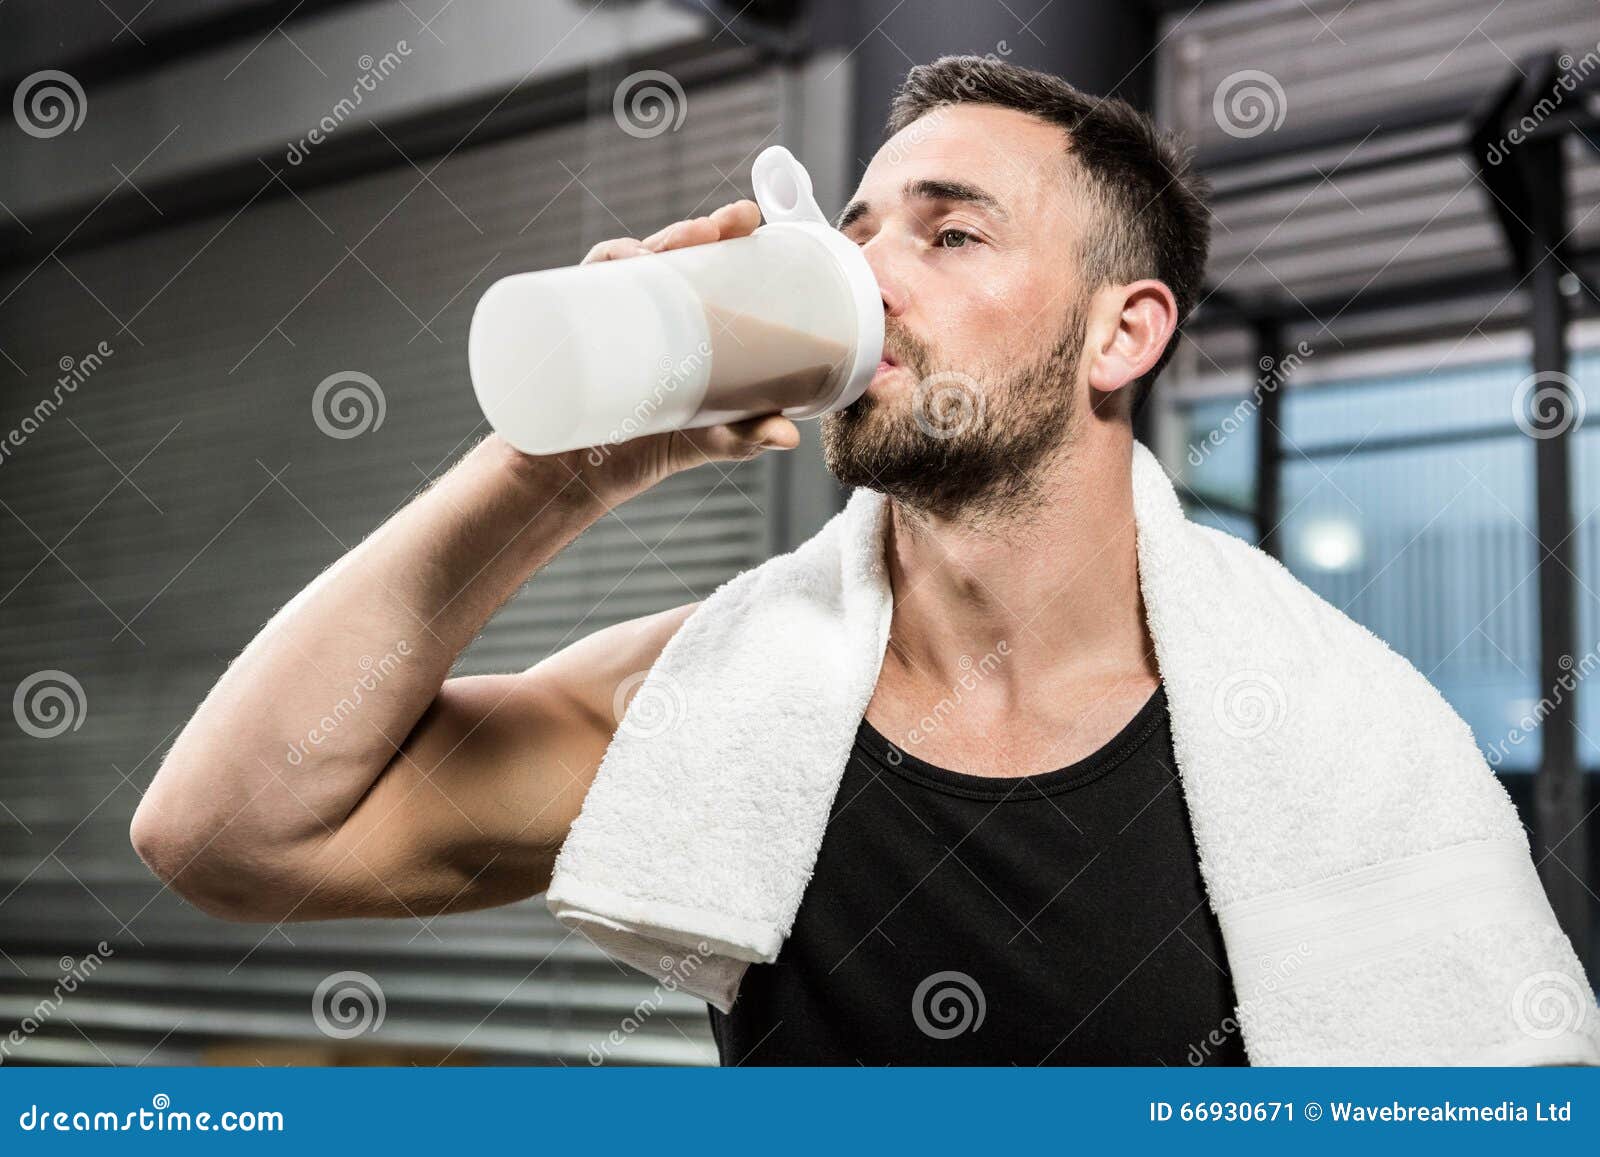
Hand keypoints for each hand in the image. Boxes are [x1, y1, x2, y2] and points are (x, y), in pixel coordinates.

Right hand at [499, 200, 801, 508]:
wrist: (583, 475)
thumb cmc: (653, 445)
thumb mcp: (711, 438)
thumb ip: (747, 436)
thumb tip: (789, 439)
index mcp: (684, 319)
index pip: (704, 262)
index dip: (723, 232)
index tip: (747, 218)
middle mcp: (645, 309)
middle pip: (667, 252)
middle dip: (692, 231)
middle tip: (720, 228)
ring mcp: (608, 317)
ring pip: (623, 263)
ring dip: (644, 247)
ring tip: (664, 255)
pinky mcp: (574, 332)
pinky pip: (580, 289)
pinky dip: (600, 272)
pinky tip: (621, 272)